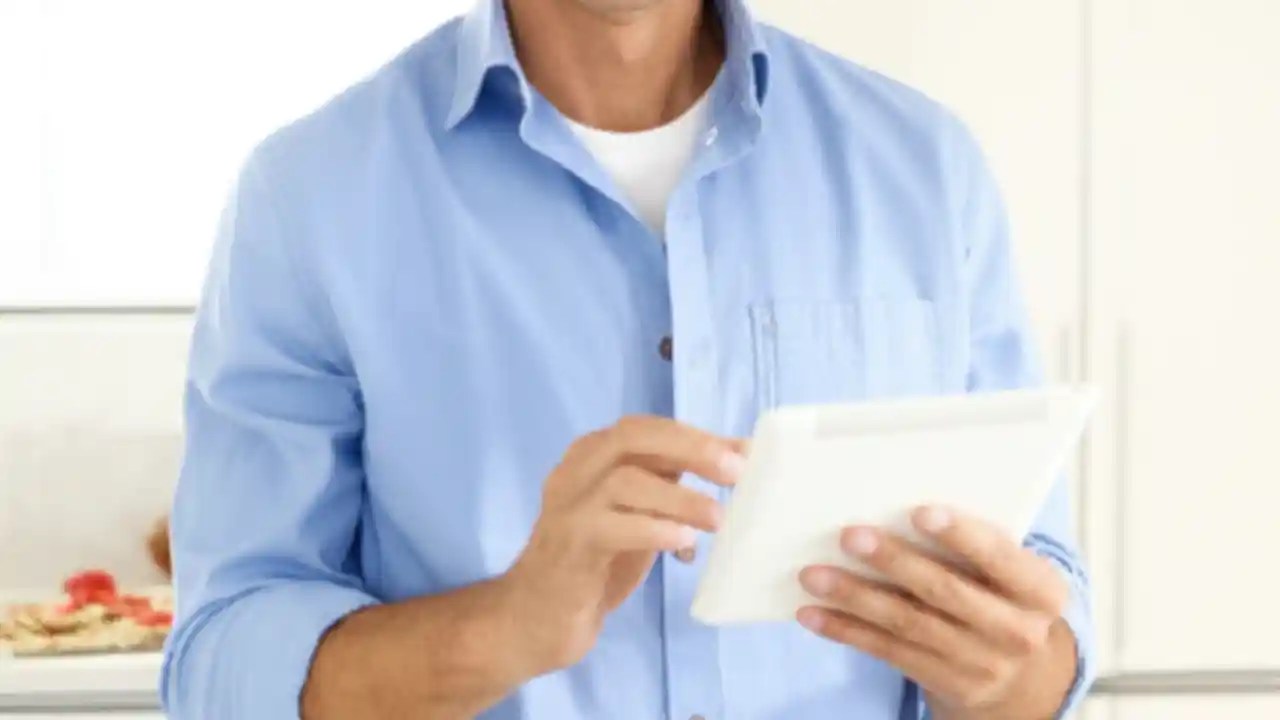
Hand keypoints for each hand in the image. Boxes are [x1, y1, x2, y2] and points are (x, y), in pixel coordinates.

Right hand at [501, 415, 744, 676]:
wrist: (538, 616)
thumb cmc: (595, 564)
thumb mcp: (636, 515)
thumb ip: (667, 487)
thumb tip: (732, 465)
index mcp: (593, 455)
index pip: (648, 429)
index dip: (698, 436)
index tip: (745, 452)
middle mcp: (576, 470)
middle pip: (633, 437)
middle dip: (691, 449)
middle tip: (736, 473)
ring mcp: (568, 505)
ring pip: (625, 481)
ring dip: (680, 498)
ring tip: (717, 520)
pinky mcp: (569, 544)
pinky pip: (613, 527)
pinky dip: (654, 530)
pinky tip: (683, 545)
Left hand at [796, 507, 1075, 718]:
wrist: (1024, 677)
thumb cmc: (1003, 595)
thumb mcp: (1012, 571)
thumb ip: (976, 541)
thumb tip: (895, 501)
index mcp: (1041, 590)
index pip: (1001, 557)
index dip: (961, 535)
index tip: (920, 511)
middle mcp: (1018, 631)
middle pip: (945, 591)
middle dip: (894, 560)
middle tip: (849, 535)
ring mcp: (981, 664)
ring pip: (908, 623)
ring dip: (855, 596)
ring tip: (814, 574)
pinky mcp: (947, 683)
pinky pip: (888, 653)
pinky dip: (846, 630)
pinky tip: (813, 613)